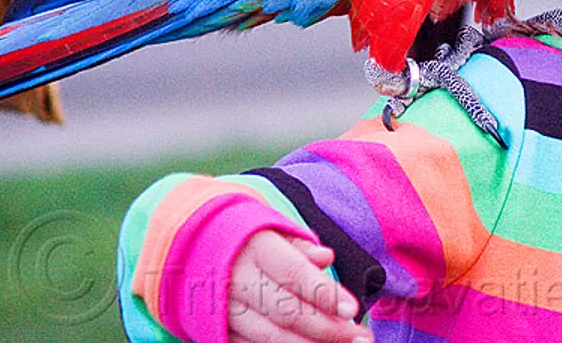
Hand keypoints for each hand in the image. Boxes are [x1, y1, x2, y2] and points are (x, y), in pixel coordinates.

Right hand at [228, 230, 372, 342]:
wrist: (200, 249)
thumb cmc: (253, 240)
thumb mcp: (276, 230)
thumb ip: (303, 246)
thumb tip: (326, 258)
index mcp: (256, 249)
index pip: (294, 274)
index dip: (325, 294)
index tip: (353, 309)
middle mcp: (238, 282)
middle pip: (286, 312)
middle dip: (328, 329)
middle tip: (362, 338)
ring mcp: (226, 311)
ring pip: (271, 337)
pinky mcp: (221, 330)